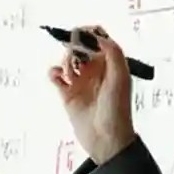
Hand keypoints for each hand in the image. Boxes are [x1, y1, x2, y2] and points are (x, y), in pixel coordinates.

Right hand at [47, 24, 135, 164]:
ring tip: (70, 75)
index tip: (80, 35)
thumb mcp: (120, 78)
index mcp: (110, 64)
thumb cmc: (118, 109)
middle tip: (74, 56)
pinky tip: (58, 77)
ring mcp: (81, 82)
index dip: (89, 34)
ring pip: (67, 60)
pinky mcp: (68, 94)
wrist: (107, 140)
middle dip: (74, 46)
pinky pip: (56, 76)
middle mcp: (95, 70)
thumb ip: (113, 53)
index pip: (98, 39)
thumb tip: (99, 36)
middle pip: (80, 47)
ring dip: (66, 61)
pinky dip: (54, 73)